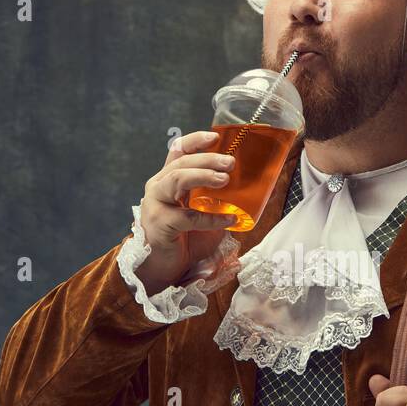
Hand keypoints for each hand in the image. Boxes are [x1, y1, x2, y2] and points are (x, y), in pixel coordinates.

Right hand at [138, 130, 239, 284]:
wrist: (162, 269)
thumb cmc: (184, 240)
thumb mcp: (201, 213)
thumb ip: (215, 200)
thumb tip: (250, 191)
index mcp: (168, 180)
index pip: (178, 151)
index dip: (195, 141)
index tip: (215, 136)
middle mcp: (158, 187)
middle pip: (181, 163)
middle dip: (207, 159)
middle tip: (230, 162)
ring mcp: (156, 205)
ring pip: (177, 179)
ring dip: (202, 175)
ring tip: (225, 179)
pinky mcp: (160, 224)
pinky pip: (187, 217)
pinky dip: (211, 218)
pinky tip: (229, 220)